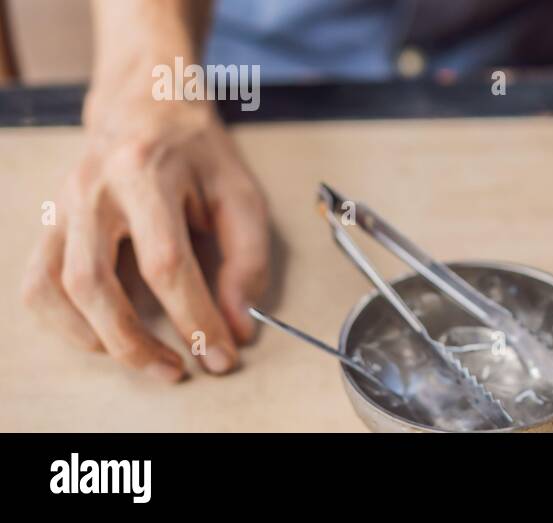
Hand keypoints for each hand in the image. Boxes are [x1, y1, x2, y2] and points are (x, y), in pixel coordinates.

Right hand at [21, 93, 268, 382]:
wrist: (145, 103)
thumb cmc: (197, 151)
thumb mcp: (240, 192)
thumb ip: (246, 259)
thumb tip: (238, 325)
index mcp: (147, 174)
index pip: (166, 263)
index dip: (195, 317)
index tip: (221, 354)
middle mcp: (94, 190)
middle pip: (95, 283)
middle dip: (136, 341)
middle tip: (177, 370)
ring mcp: (63, 206)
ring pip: (54, 287)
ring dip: (95, 337)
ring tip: (141, 359)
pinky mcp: (50, 221)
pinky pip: (36, 282)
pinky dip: (62, 321)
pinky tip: (101, 335)